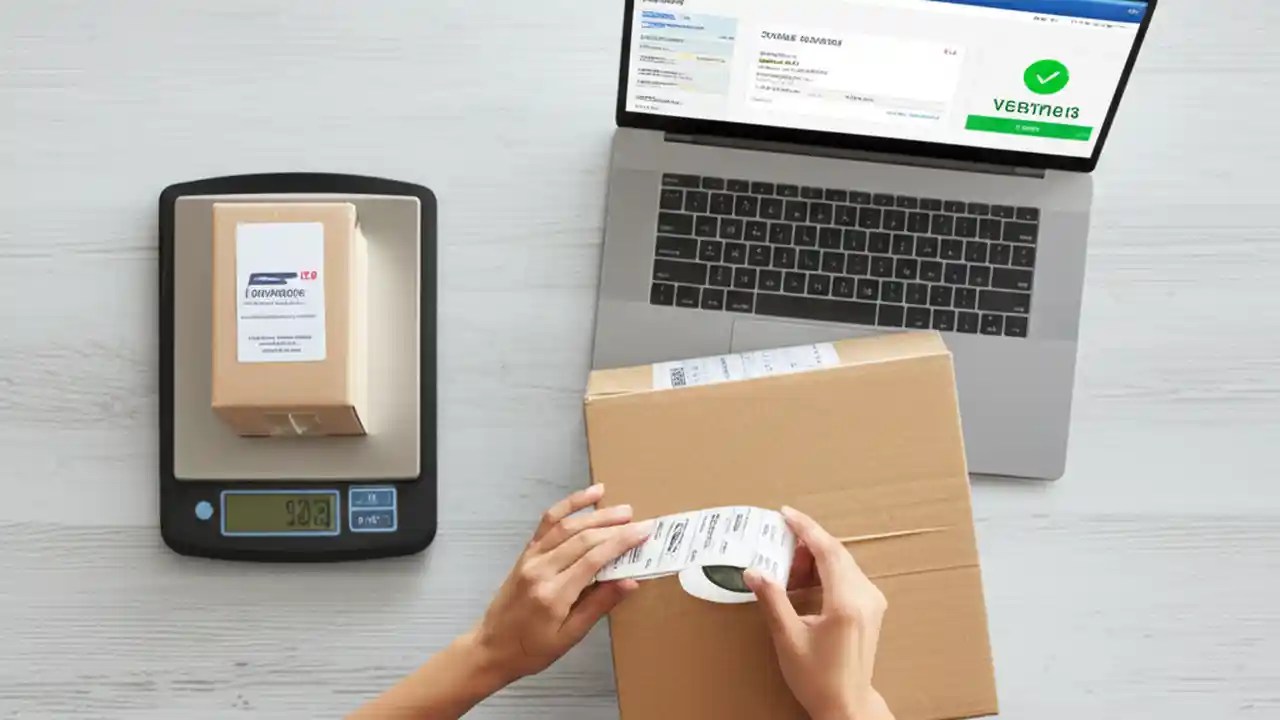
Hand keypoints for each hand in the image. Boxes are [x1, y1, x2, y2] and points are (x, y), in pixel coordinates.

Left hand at [469, 484, 652, 682]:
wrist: (492, 647)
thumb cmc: (532, 649)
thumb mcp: (570, 636)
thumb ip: (599, 606)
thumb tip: (630, 582)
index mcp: (553, 595)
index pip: (593, 559)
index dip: (621, 543)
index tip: (644, 532)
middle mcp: (540, 570)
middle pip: (583, 539)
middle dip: (615, 527)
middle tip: (642, 522)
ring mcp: (531, 558)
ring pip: (567, 526)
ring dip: (597, 515)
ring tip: (624, 511)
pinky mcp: (526, 552)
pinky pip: (548, 522)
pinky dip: (570, 505)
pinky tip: (590, 495)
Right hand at [744, 506, 892, 719]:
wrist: (847, 704)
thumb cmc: (817, 677)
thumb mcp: (788, 638)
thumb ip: (772, 600)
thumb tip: (753, 571)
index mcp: (846, 602)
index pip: (828, 551)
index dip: (806, 528)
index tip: (786, 514)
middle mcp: (865, 597)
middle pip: (836, 553)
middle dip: (806, 543)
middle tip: (778, 543)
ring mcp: (872, 602)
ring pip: (843, 563)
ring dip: (815, 558)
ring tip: (788, 568)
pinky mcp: (872, 608)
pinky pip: (848, 576)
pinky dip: (826, 571)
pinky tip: (806, 582)